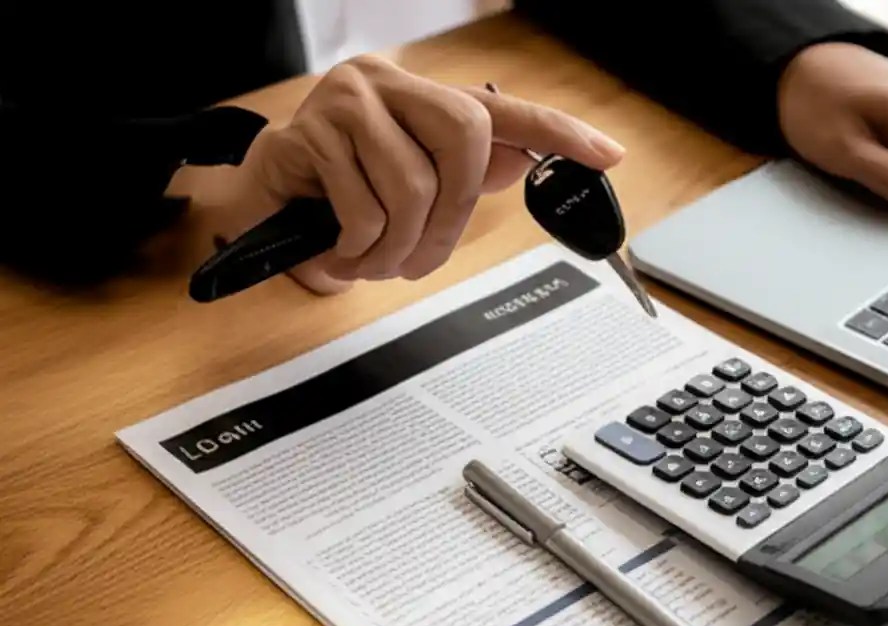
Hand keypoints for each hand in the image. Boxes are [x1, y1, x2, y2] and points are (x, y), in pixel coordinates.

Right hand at [224, 55, 624, 293]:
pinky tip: (342, 253)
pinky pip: (363, 209)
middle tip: (418, 261)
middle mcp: (389, 85)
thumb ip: (466, 175)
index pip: (502, 110)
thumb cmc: (344, 191)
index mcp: (423, 98)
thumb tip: (526, 167)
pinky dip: (359, 251)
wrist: (264, 199)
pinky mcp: (308, 134)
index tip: (607, 155)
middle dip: (450, 222)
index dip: (558, 134)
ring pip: (412, 187)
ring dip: (397, 249)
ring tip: (374, 262)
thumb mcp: (411, 184)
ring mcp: (347, 102)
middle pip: (465, 145)